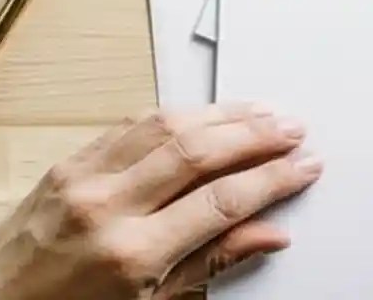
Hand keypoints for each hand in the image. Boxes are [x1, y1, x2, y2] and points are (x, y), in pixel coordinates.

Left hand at [0, 104, 321, 299]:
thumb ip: (211, 262)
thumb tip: (270, 232)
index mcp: (131, 254)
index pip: (222, 201)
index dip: (273, 179)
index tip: (305, 165)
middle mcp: (107, 207)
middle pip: (199, 151)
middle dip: (255, 135)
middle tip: (294, 129)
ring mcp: (83, 179)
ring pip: (166, 125)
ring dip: (221, 114)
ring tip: (262, 111)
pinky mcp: (68, 163)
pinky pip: (130, 124)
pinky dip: (175, 114)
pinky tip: (204, 112)